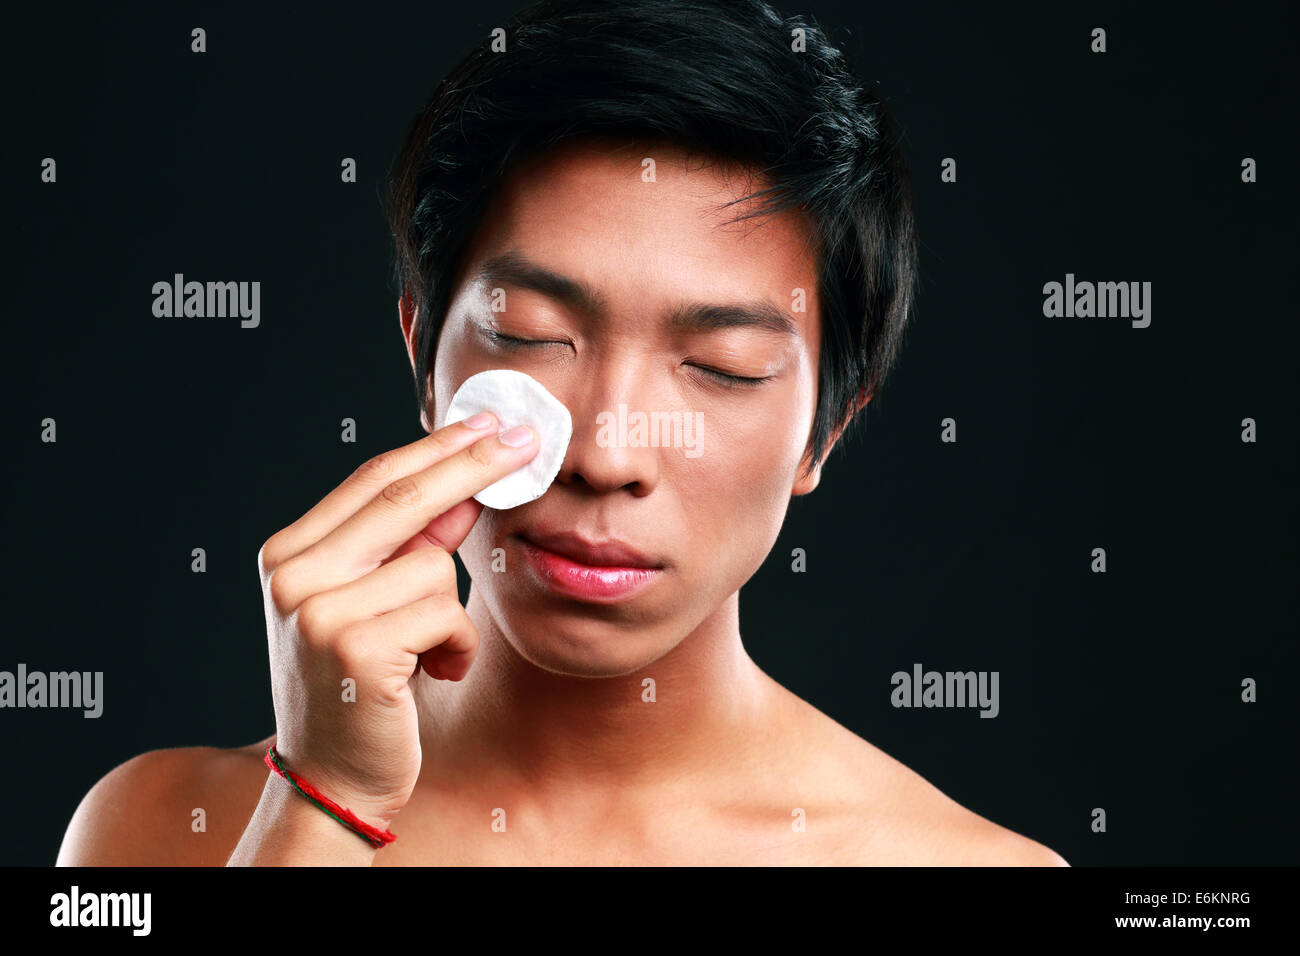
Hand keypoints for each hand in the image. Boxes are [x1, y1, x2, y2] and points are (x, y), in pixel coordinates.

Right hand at [256, 414, 537, 826]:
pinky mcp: (357, 648)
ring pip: (436, 565)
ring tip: (424, 655)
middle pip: (404, 497)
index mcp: (288, 554)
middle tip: (528, 439)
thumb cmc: (361, 688)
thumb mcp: (374, 604)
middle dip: (475, 465)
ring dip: (451, 613)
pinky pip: (447, 614)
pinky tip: (430, 676)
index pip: (372, 479)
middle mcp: (293, 576)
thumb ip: (409, 545)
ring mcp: (319, 611)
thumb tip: (467, 487)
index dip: (436, 447)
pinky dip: (456, 647)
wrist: (333, 780)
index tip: (487, 423)